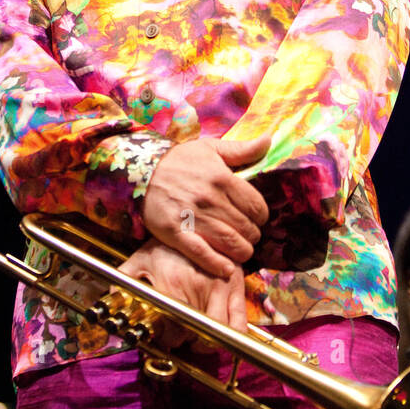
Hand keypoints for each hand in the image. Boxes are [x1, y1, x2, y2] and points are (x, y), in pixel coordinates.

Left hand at [117, 238, 246, 349]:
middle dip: (184, 339)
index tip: (163, 335)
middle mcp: (197, 292)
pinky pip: (238, 323)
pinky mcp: (236, 287)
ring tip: (197, 332)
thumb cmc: (165, 244)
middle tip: (179, 332)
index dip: (165, 340)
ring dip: (206, 339)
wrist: (193, 220)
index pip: (169, 335)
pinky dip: (231, 333)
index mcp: (172, 288)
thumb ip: (123, 280)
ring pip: (216, 335)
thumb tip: (109, 299)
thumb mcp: (140, 259)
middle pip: (192, 338)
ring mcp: (219, 291)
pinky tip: (219, 327)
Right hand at [141, 133, 271, 278]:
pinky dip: (218, 265)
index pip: (256, 206)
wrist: (140, 171)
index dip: (261, 216)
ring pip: (230, 243)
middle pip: (246, 228)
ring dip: (241, 252)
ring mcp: (193, 217)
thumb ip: (242, 149)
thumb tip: (268, 139)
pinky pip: (202, 254)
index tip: (256, 219)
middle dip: (252, 236)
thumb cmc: (179, 160)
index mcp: (222, 178)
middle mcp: (210, 199)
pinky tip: (226, 269)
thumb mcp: (211, 148)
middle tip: (249, 237)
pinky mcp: (176, 233)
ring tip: (240, 251)